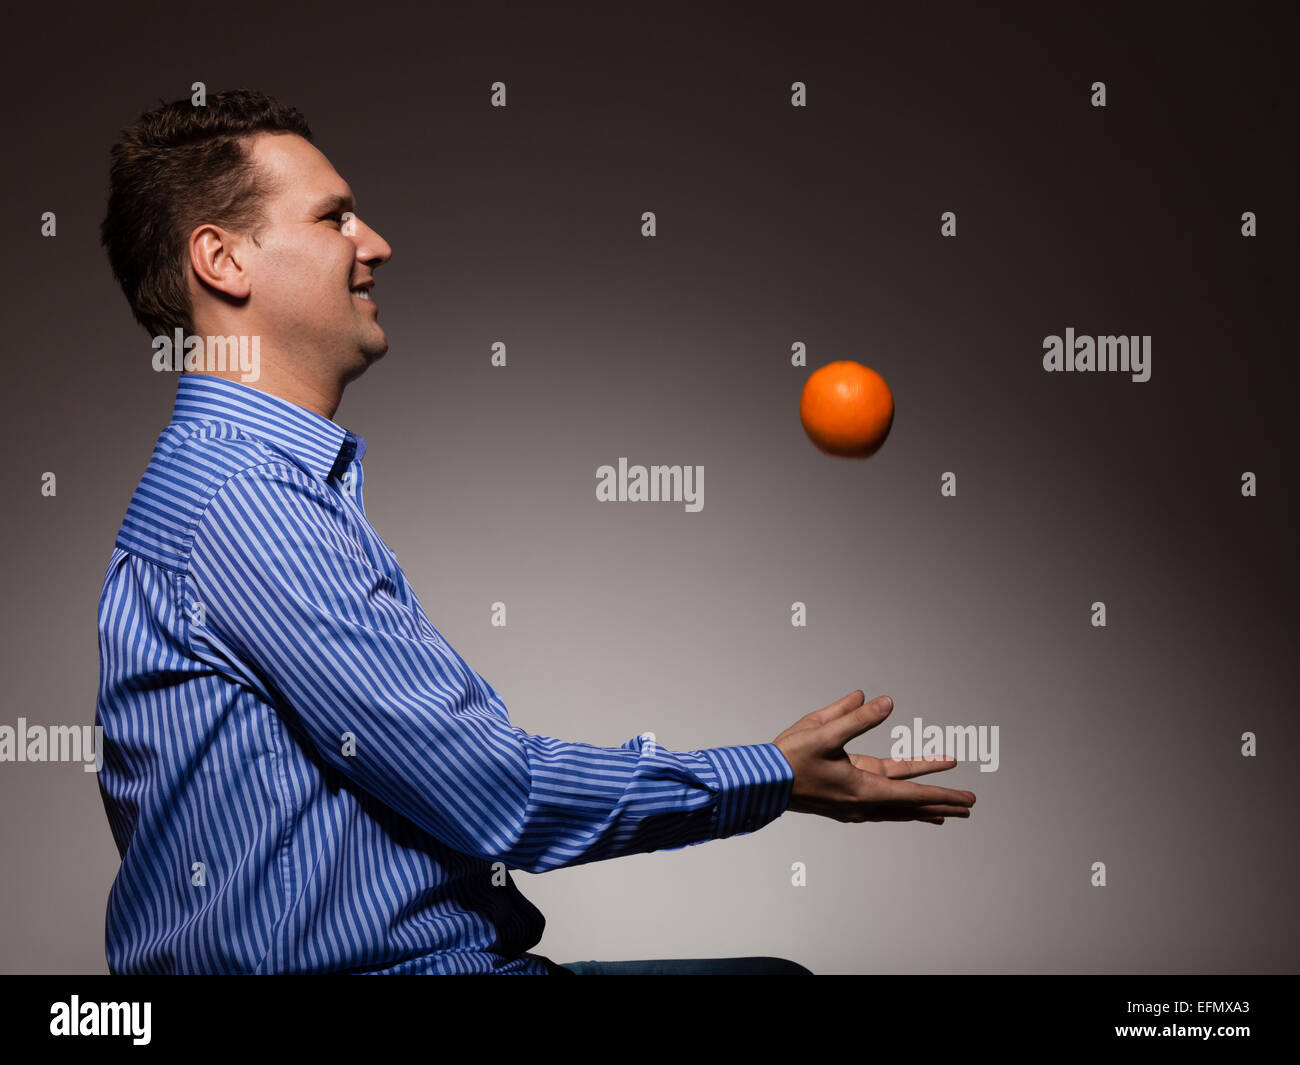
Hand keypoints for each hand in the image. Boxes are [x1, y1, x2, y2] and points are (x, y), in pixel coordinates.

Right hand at [772, 691, 975, 825]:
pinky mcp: (844, 800)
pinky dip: (900, 804)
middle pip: (910, 805)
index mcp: (862, 790)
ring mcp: (853, 805)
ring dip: (922, 805)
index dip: (942, 792)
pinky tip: (906, 799)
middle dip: (940, 803)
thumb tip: (883, 701)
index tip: (966, 797)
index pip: (912, 793)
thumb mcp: (822, 730)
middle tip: (969, 805)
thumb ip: (855, 716)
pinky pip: (882, 804)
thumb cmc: (788, 758)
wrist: (759, 783)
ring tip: (945, 810)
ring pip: (897, 806)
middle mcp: (862, 803)